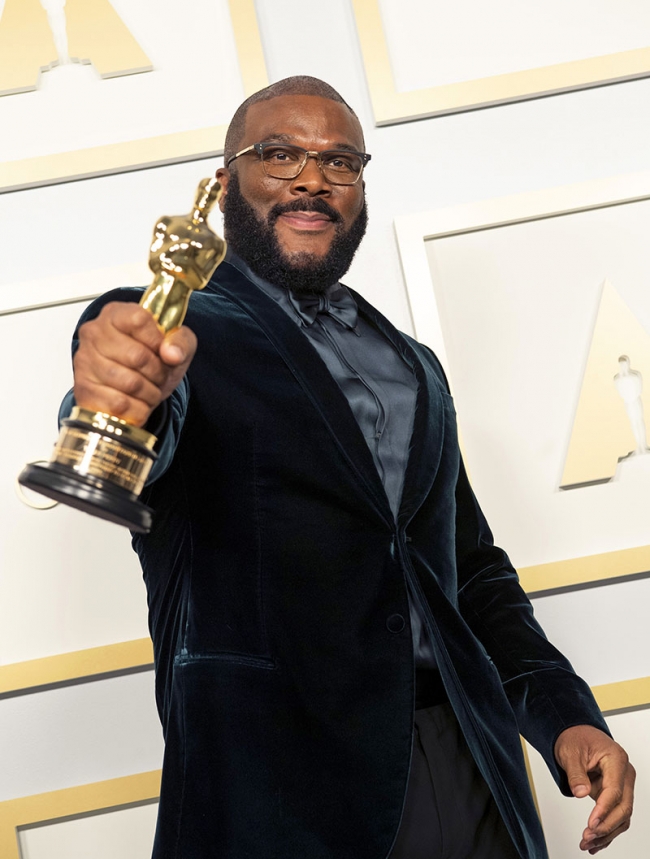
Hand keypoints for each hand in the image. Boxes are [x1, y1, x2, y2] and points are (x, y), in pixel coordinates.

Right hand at [73, 301, 196, 426]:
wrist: (136, 389)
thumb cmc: (152, 361)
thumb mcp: (176, 345)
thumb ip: (181, 342)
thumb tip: (172, 354)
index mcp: (116, 314)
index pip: (139, 320)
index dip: (158, 340)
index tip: (163, 350)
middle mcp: (94, 333)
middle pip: (137, 356)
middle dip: (158, 372)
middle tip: (159, 375)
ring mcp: (84, 362)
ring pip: (130, 384)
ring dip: (150, 392)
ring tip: (149, 389)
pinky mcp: (83, 390)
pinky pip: (120, 405)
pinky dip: (138, 409)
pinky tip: (137, 402)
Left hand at [554, 725, 634, 853]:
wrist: (576, 734)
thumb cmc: (575, 739)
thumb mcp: (570, 752)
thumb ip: (575, 773)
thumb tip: (580, 792)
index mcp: (616, 759)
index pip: (615, 790)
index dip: (603, 810)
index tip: (591, 824)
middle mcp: (624, 773)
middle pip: (623, 807)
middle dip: (606, 826)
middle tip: (587, 837)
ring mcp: (622, 784)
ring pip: (622, 816)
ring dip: (606, 833)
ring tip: (588, 843)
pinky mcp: (616, 794)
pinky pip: (616, 815)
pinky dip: (607, 830)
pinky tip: (596, 842)